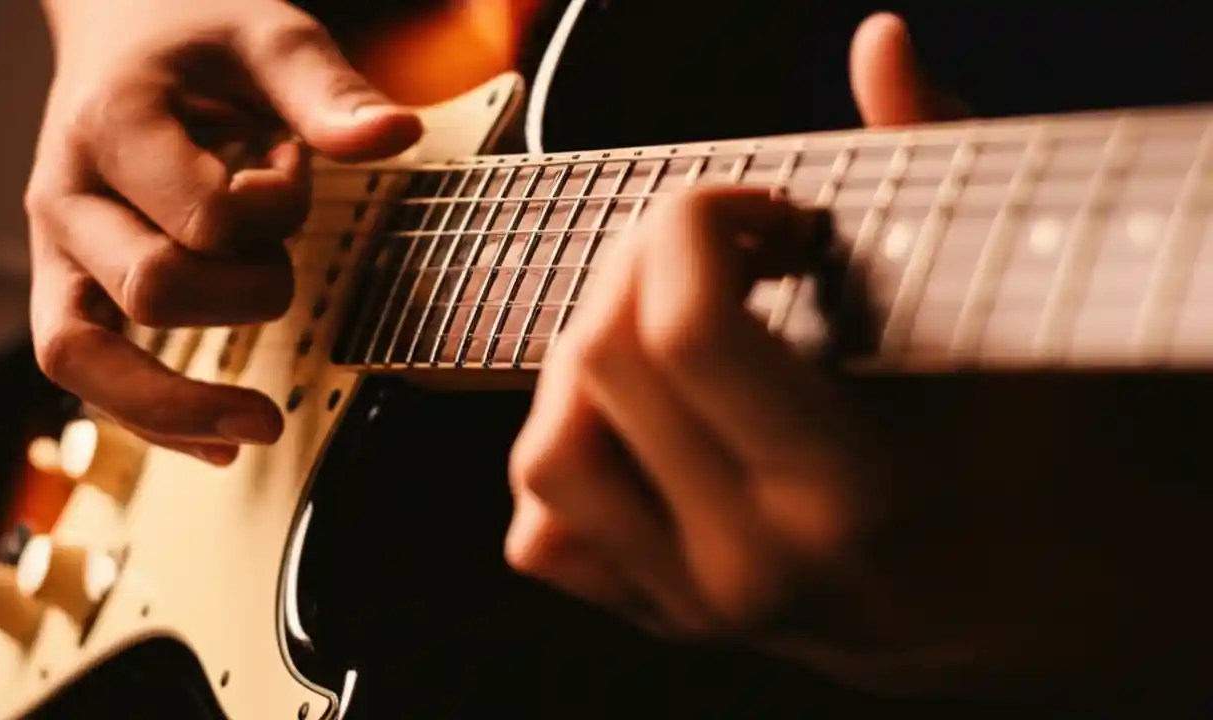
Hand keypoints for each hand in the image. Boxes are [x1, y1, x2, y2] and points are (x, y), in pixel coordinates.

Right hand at [24, 0, 421, 463]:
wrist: (123, 26)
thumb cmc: (196, 32)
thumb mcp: (269, 35)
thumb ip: (327, 91)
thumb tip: (395, 136)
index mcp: (112, 125)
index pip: (207, 219)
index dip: (276, 214)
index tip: (293, 169)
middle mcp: (67, 194)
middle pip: (152, 288)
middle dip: (246, 289)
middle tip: (278, 250)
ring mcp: (61, 248)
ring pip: (82, 357)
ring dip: (177, 404)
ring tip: (260, 428)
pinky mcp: (72, 283)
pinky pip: (87, 373)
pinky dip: (150, 419)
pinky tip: (216, 445)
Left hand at [504, 14, 1212, 698]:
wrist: (1018, 598)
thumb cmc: (1020, 458)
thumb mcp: (995, 315)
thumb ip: (929, 166)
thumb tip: (879, 47)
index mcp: (840, 490)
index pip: (686, 329)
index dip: (695, 226)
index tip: (751, 212)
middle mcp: (749, 560)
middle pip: (598, 367)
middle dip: (640, 264)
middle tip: (714, 252)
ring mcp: (693, 602)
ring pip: (547, 456)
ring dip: (583, 361)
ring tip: (664, 330)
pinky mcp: (660, 615)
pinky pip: (542, 536)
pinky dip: (568, 459)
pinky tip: (638, 421)